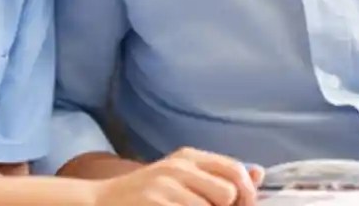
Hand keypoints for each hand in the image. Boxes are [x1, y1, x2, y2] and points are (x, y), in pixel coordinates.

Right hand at [91, 147, 262, 205]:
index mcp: (188, 157)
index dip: (247, 193)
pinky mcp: (155, 203)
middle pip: (228, 192)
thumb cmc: (145, 197)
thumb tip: (259, 173)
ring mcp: (165, 185)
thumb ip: (218, 177)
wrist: (99, 203)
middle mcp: (178, 166)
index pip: (235, 170)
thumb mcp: (181, 179)